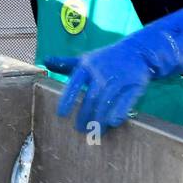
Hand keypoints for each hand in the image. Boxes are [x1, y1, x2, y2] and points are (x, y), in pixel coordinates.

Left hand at [45, 8, 182, 133]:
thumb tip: (45, 61)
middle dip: (85, 114)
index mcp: (87, 66)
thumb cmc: (105, 59)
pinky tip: (113, 123)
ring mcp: (119, 78)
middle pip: (91, 97)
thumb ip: (65, 64)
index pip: (74, 84)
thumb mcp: (85, 59)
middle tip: (79, 129)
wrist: (136, 52)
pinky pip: (126, 100)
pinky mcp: (134, 84)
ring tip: (94, 131)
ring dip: (100, 117)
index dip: (68, 99)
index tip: (61, 114)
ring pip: (107, 101)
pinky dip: (120, 111)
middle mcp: (102, 72)